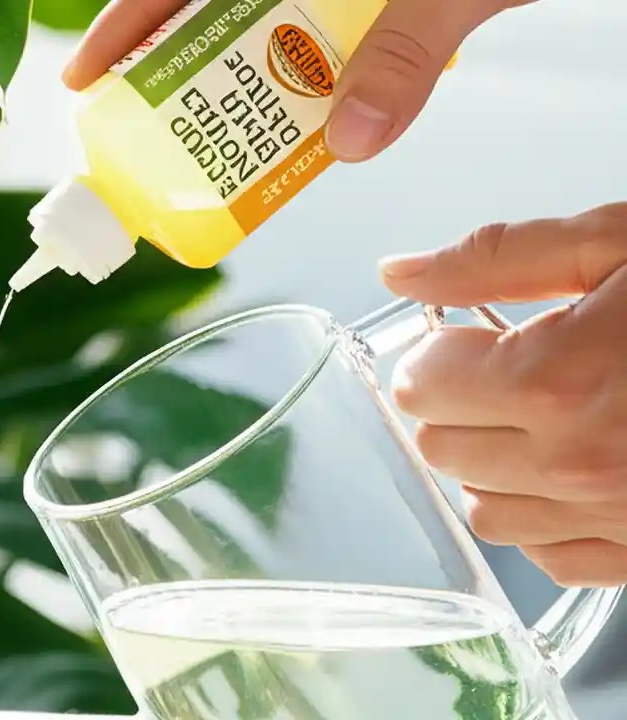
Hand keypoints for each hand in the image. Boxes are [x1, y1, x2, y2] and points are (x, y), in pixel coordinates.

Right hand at [62, 0, 528, 161]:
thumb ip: (406, 49)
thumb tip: (355, 139)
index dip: (120, 24)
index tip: (83, 79)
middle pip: (201, 7)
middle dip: (168, 65)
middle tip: (143, 129)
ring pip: (252, 22)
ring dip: (237, 78)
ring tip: (219, 134)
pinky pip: (310, 29)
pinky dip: (303, 69)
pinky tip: (307, 105)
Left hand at [383, 204, 626, 586]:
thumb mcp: (620, 241)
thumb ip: (496, 259)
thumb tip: (404, 270)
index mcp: (557, 377)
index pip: (421, 386)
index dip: (438, 351)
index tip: (467, 334)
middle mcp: (577, 461)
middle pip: (442, 449)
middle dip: (457, 403)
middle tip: (507, 365)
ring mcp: (616, 516)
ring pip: (486, 510)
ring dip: (494, 463)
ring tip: (549, 414)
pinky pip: (551, 557)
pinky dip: (546, 517)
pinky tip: (579, 466)